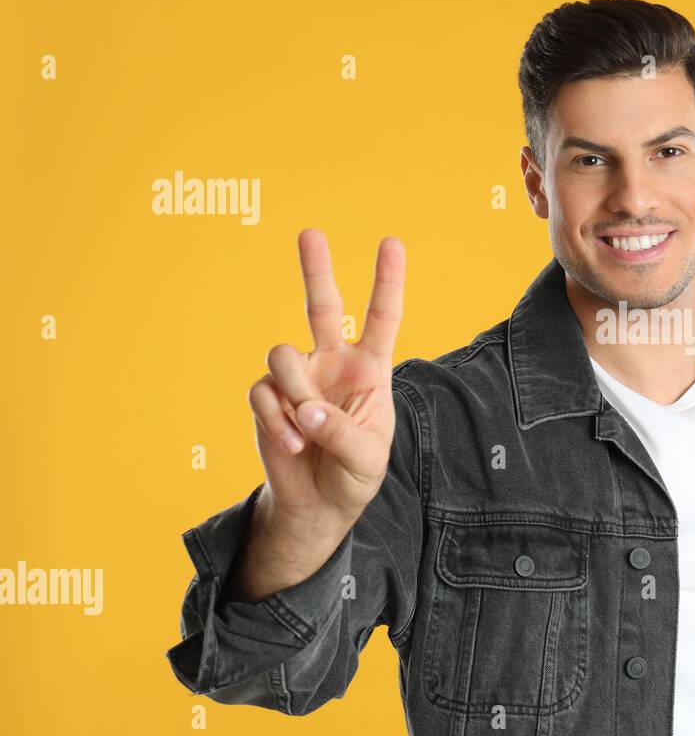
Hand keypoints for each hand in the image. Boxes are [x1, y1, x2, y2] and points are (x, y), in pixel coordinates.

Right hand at [247, 228, 405, 533]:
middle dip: (315, 268)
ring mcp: (298, 377)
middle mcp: (332, 363)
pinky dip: (278, 421)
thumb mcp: (366, 457)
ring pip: (283, 353)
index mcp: (369, 369)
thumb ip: (341, 431)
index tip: (391, 242)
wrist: (319, 503)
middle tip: (310, 232)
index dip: (387, 281)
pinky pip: (264, 393)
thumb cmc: (354, 474)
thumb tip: (307, 409)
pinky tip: (293, 443)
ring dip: (295, 392)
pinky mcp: (268, 397)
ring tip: (308, 430)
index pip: (381, 317)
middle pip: (321, 305)